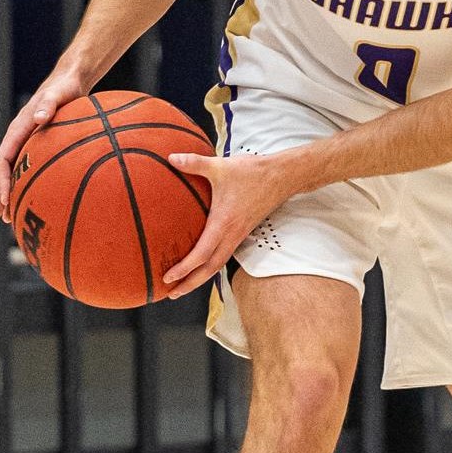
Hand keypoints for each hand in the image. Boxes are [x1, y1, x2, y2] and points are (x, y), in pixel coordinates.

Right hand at [0, 70, 89, 219]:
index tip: (4, 200)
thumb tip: (39, 117)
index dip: (2, 182)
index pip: (3, 160)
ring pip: (13, 171)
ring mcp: (27, 142)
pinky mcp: (38, 144)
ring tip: (10, 216)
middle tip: (1, 217)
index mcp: (18, 129)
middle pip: (3, 171)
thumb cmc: (64, 88)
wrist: (69, 81)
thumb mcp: (58, 94)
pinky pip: (28, 167)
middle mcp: (18, 138)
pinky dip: (27, 183)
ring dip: (10, 193)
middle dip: (0, 194)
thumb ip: (49, 104)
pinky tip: (36, 197)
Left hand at [160, 151, 300, 298]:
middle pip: (210, 268)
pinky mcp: (243, 232)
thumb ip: (194, 163)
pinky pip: (225, 255)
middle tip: (171, 294)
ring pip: (218, 264)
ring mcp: (239, 234)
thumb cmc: (252, 172)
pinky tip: (203, 264)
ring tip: (184, 286)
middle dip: (190, 283)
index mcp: (224, 222)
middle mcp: (232, 234)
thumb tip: (170, 158)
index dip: (185, 268)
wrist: (283, 176)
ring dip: (200, 277)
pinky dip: (211, 265)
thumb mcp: (220, 166)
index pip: (202, 253)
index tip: (168, 278)